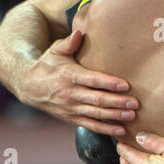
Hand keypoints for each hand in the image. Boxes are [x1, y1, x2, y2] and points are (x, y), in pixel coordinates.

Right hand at [18, 30, 137, 135]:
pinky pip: (90, 125)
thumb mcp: (54, 52)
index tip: (125, 85)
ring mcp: (71, 108)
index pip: (92, 80)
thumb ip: (68, 43)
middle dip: (117, 102)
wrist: (29, 86)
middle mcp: (70, 94)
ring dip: (115, 116)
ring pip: (96, 114)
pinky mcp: (71, 118)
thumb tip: (78, 33)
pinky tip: (121, 130)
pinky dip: (106, 129)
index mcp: (69, 76)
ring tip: (131, 115)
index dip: (109, 83)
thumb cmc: (47, 65)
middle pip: (97, 99)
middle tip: (135, 103)